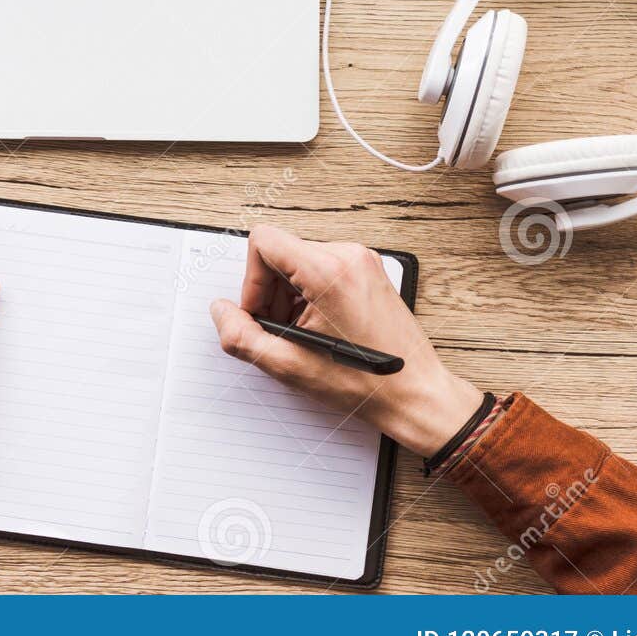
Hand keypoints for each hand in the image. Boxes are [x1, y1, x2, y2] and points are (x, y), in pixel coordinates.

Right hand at [209, 225, 480, 457]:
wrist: (415, 393)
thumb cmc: (366, 383)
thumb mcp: (288, 365)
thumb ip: (242, 336)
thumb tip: (221, 312)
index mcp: (328, 271)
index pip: (264, 241)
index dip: (251, 280)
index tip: (259, 312)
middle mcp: (348, 256)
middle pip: (280, 253)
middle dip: (270, 294)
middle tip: (279, 332)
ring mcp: (362, 261)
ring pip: (299, 262)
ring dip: (289, 297)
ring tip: (301, 335)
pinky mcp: (368, 271)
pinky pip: (322, 269)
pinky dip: (309, 296)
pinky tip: (318, 329)